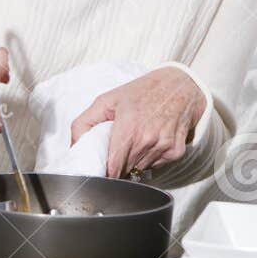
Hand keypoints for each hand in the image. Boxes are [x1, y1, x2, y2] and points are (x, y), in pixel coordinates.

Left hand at [70, 67, 205, 177]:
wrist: (181, 86)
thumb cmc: (142, 91)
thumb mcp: (108, 100)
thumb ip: (84, 123)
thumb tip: (75, 148)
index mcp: (128, 126)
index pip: (113, 167)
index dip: (104, 172)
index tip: (100, 170)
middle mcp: (148, 138)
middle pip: (125, 170)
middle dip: (118, 165)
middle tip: (118, 149)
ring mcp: (164, 146)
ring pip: (140, 170)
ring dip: (135, 162)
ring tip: (137, 141)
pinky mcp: (176, 151)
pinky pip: (157, 166)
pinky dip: (151, 159)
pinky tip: (152, 141)